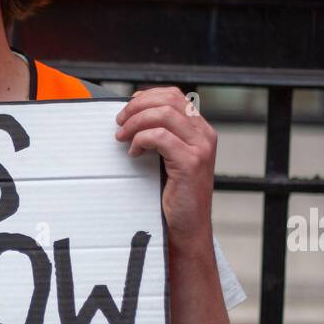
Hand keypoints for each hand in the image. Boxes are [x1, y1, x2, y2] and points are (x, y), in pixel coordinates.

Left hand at [114, 87, 214, 252]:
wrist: (187, 228)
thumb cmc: (174, 197)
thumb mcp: (169, 161)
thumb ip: (161, 139)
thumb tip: (131, 119)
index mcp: (200, 130)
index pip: (174, 96)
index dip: (147, 97)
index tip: (127, 110)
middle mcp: (204, 134)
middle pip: (168, 99)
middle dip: (137, 107)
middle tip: (119, 123)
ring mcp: (200, 147)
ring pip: (163, 114)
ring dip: (136, 122)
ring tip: (122, 137)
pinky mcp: (191, 162)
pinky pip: (160, 137)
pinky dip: (141, 140)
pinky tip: (134, 153)